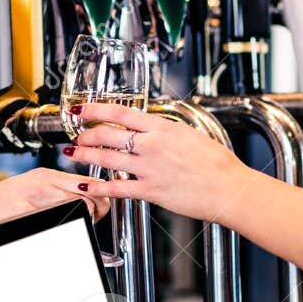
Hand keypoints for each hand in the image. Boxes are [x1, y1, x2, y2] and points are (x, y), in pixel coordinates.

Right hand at [0, 167, 104, 258]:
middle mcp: (44, 181)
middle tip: (92, 221)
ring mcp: (37, 195)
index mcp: (45, 176)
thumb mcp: (27, 195)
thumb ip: (54, 196)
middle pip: (91, 193)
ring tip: (81, 226)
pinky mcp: (29, 209)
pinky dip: (71, 223)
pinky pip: (63, 215)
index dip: (100, 199)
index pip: (88, 183)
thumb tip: (81, 204)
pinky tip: (62, 227)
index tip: (99, 211)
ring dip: (87, 218)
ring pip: (82, 203)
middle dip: (99, 210)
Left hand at [63, 102, 251, 223]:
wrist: (228, 188)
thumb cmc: (216, 163)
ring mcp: (149, 169)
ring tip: (74, 154)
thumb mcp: (189, 135)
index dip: (94, 109)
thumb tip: (150, 128)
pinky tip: (86, 185)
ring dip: (86, 156)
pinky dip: (97, 187)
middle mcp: (152, 146)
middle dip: (85, 135)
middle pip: (107, 135)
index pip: (120, 112)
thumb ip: (165, 131)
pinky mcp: (151, 191)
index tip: (81, 110)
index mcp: (162, 128)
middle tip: (77, 136)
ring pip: (106, 159)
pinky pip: (117, 188)